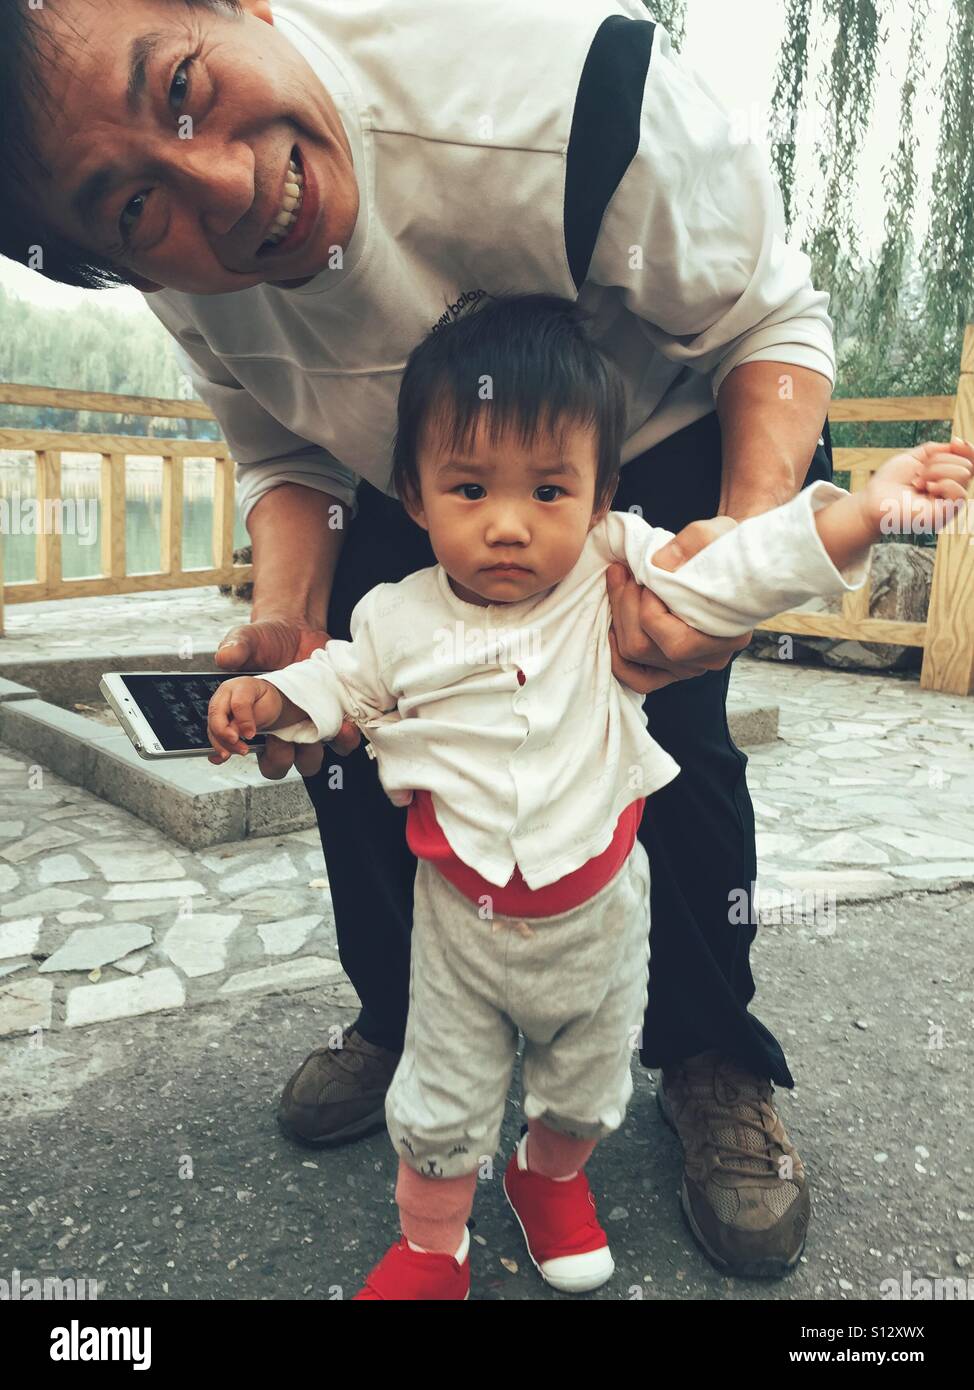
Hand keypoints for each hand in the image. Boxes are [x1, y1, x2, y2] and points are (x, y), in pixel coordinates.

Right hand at [208, 676, 283, 758]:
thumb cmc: (265, 699)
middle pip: (216, 715)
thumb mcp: (266, 704)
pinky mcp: (215, 720)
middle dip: (225, 734)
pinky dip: (216, 748)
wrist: (263, 700)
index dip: (244, 721)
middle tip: (240, 747)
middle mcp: (224, 695)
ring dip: (223, 744)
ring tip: (239, 752)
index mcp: (240, 686)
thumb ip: (251, 717)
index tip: (251, 735)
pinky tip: (219, 758)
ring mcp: (217, 707)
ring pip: (212, 727)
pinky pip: (212, 735)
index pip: (238, 703)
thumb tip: (237, 733)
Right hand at [213, 616, 360, 778]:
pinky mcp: (329, 721)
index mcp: (248, 716)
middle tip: (277, 737)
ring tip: (310, 731)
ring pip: (306, 761)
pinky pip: (340, 744)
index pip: (232, 744)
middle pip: (273, 765)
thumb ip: (236, 648)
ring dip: (309, 753)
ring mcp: (303, 727)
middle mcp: (274, 728)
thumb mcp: (248, 639)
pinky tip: (344, 725)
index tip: (239, 739)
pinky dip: (344, 740)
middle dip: (277, 759)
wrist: (300, 629)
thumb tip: (225, 658)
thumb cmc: (268, 639)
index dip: (231, 748)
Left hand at [606, 515, 751, 694]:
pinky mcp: (674, 666)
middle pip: (643, 648)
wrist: (740, 562)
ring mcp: (690, 666)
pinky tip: (615, 627)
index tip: (647, 572)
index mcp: (726, 635)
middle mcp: (708, 659)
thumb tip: (659, 564)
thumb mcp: (717, 533)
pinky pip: (638, 678)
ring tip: (621, 585)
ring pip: (634, 656)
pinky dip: (619, 657)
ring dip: (619, 618)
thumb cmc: (730, 549)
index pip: (671, 640)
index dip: (646, 603)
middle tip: (624, 572)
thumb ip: (693, 542)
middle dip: (624, 605)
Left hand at [860, 437, 973, 536]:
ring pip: (963, 474)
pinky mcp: (944, 515)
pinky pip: (959, 494)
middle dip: (939, 461)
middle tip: (918, 473)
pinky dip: (943, 484)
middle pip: (965, 465)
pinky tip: (926, 488)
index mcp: (946, 478)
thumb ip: (937, 449)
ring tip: (917, 482)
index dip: (967, 449)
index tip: (955, 441)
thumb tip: (957, 444)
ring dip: (935, 471)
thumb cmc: (891, 480)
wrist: (873, 499)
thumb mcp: (916, 457)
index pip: (970, 462)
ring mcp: (948, 504)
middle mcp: (950, 491)